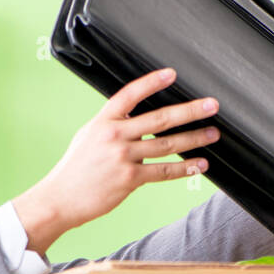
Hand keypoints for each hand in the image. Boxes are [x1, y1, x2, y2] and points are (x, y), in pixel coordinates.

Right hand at [13, 67, 218, 255]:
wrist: (61, 198)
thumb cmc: (75, 169)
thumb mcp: (88, 136)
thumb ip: (111, 124)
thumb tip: (134, 118)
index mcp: (103, 121)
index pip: (130, 95)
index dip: (152, 83)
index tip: (172, 74)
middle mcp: (114, 135)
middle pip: (159, 118)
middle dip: (190, 111)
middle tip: (211, 105)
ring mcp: (123, 157)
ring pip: (167, 144)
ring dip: (194, 139)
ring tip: (212, 134)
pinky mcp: (130, 179)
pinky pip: (164, 171)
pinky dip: (185, 168)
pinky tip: (200, 164)